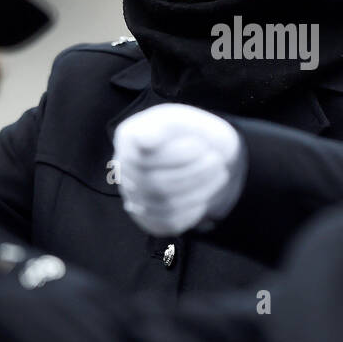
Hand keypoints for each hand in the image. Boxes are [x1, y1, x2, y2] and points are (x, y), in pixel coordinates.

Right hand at [113, 103, 245, 236]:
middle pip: (155, 183)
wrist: (204, 154)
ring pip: (165, 205)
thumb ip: (165, 126)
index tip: (200, 144)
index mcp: (128, 139)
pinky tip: (204, 191)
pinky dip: (194, 208)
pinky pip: (171, 222)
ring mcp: (133, 195)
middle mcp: (124, 169)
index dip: (175, 155)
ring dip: (200, 190)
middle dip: (195, 173)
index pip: (142, 156)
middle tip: (217, 160)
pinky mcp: (149, 218)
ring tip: (218, 173)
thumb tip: (143, 139)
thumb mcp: (184, 119)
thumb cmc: (190, 133)